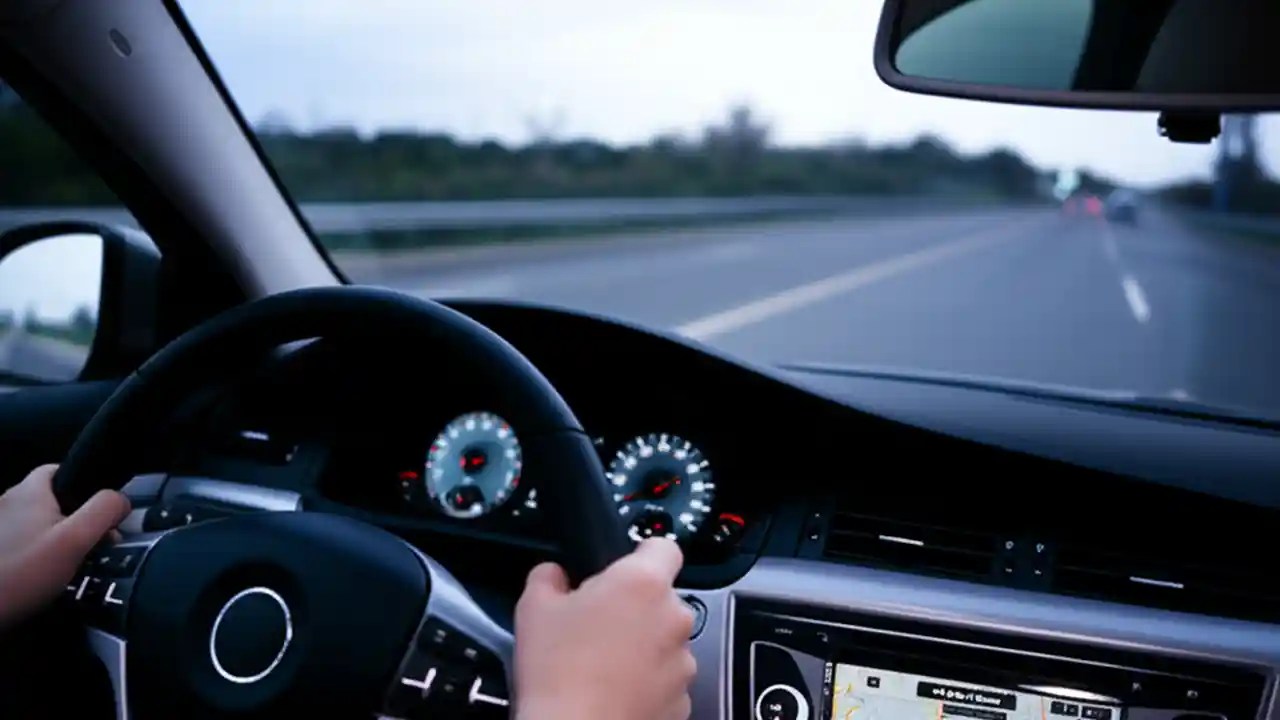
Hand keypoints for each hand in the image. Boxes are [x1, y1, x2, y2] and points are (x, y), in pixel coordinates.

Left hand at [0, 465, 130, 629]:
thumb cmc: (25, 572)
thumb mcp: (76, 538)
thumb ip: (105, 511)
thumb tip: (123, 500)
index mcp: (27, 491)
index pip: (59, 469)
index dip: (85, 484)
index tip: (102, 512)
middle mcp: (6, 504)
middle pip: (51, 500)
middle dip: (76, 517)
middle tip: (95, 545)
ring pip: (37, 524)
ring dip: (57, 539)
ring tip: (74, 565)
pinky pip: (24, 545)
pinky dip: (38, 555)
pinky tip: (46, 577)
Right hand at [513, 538, 696, 719]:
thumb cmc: (557, 673)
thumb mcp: (533, 607)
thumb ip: (549, 576)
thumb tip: (555, 575)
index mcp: (642, 582)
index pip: (664, 546)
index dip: (641, 554)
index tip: (622, 568)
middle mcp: (673, 617)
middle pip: (661, 597)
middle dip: (634, 606)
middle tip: (597, 624)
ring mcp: (683, 661)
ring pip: (665, 640)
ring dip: (642, 645)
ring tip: (602, 664)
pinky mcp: (684, 699)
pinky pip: (667, 678)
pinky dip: (648, 681)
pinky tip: (614, 690)